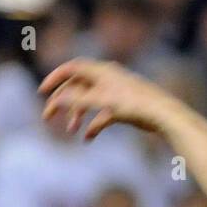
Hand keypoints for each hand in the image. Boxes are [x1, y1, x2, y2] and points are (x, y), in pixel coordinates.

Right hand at [38, 58, 170, 140]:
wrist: (163, 114)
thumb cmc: (134, 104)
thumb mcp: (102, 102)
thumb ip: (78, 100)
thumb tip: (57, 100)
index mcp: (101, 71)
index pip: (71, 68)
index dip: (55, 78)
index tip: (43, 92)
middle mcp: (106, 79)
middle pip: (77, 87)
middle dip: (62, 102)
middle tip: (48, 117)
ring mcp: (114, 93)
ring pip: (89, 102)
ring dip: (77, 115)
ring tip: (71, 131)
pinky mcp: (122, 108)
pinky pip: (102, 115)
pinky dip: (94, 125)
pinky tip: (88, 138)